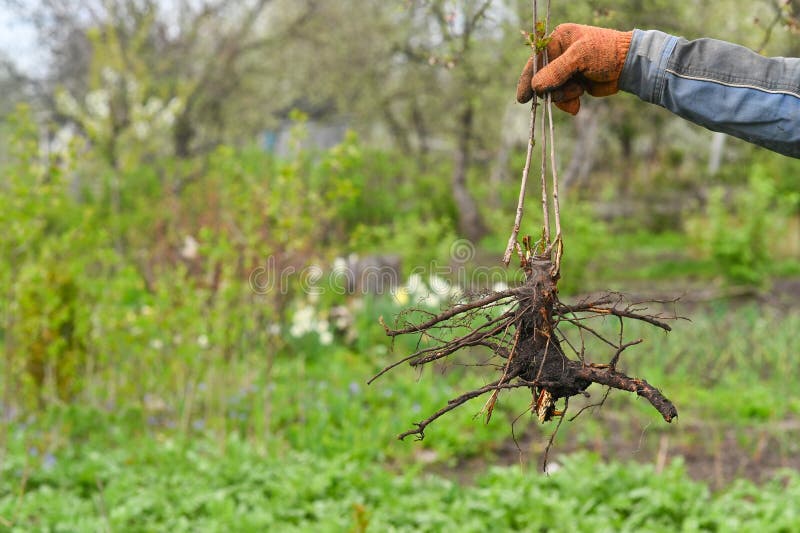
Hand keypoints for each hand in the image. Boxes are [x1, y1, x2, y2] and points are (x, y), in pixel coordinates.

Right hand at [516, 24, 632, 114]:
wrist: (629, 66)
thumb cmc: (606, 53)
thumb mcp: (580, 57)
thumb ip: (556, 71)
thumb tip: (536, 86)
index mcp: (558, 40)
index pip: (536, 60)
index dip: (527, 79)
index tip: (523, 98)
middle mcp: (559, 55)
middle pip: (542, 79)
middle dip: (553, 90)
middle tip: (570, 91)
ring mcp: (566, 71)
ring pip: (552, 92)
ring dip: (564, 97)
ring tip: (579, 92)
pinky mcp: (573, 84)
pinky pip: (562, 99)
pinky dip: (569, 103)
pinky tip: (578, 103)